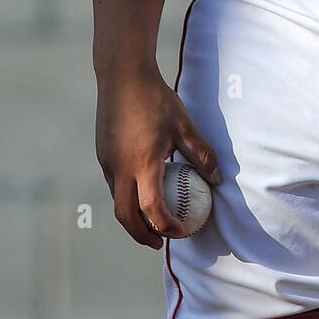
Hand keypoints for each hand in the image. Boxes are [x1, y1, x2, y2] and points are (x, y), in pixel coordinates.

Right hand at [95, 65, 221, 249]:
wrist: (122, 75)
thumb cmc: (156, 99)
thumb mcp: (184, 125)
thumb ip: (201, 154)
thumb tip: (216, 179)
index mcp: (142, 164)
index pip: (152, 210)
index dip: (167, 227)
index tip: (181, 232)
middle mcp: (119, 169)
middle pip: (126, 217)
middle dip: (142, 236)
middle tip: (158, 243)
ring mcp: (106, 162)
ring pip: (116, 201)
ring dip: (132, 217)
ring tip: (150, 221)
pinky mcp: (101, 154)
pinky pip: (112, 184)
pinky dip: (126, 197)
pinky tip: (140, 189)